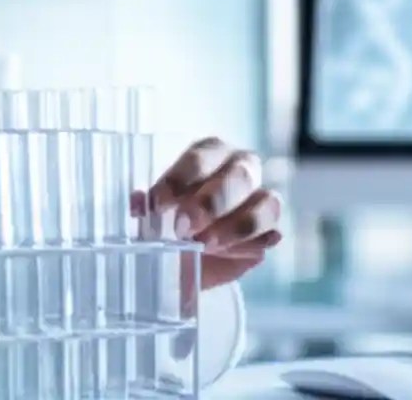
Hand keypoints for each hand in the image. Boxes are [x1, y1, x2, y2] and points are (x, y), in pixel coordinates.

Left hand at [134, 137, 283, 290]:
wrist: (189, 258)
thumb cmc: (172, 221)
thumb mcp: (155, 213)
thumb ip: (148, 206)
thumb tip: (139, 203)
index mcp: (211, 153)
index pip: (201, 157)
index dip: (180, 179)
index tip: (159, 204)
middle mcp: (241, 168)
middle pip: (240, 174)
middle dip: (212, 202)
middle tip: (185, 226)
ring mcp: (262, 197)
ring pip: (266, 201)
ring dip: (237, 225)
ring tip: (207, 244)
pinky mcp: (271, 228)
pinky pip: (271, 232)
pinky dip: (252, 243)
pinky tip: (232, 252)